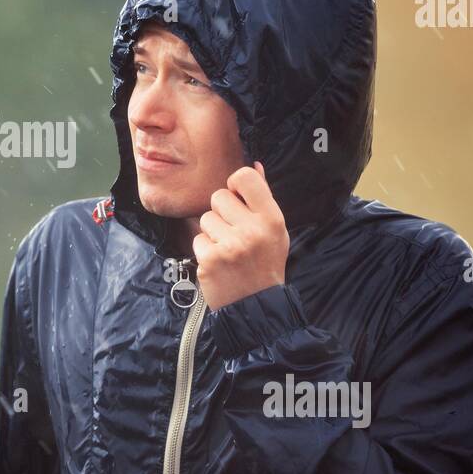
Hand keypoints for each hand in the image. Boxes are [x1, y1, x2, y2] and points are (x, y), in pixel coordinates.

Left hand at [192, 160, 289, 309]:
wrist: (257, 307)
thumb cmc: (265, 264)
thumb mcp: (275, 231)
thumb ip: (262, 198)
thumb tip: (254, 166)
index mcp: (272, 219)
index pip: (244, 177)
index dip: (236, 184)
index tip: (238, 198)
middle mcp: (252, 230)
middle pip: (219, 197)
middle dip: (222, 213)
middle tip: (235, 234)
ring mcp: (230, 245)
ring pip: (206, 218)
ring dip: (212, 233)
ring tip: (228, 251)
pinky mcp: (210, 259)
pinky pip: (197, 239)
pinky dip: (204, 250)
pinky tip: (219, 263)